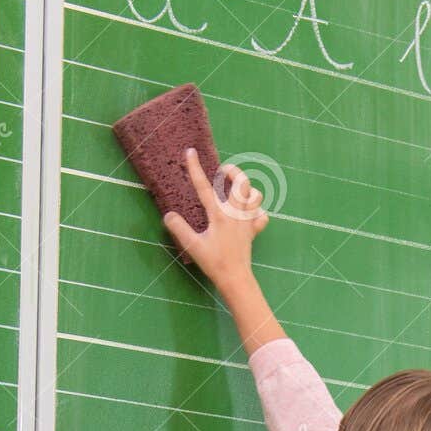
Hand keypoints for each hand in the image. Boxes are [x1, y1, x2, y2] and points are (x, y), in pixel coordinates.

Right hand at [164, 150, 267, 288]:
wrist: (236, 279)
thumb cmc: (214, 262)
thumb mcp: (192, 246)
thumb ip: (179, 228)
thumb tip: (168, 215)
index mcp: (218, 214)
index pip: (204, 187)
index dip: (195, 168)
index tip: (190, 152)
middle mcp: (235, 213)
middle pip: (242, 182)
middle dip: (233, 172)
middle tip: (223, 172)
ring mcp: (247, 221)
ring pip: (255, 196)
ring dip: (247, 189)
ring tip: (235, 192)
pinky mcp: (253, 232)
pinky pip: (261, 215)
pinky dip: (256, 212)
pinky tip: (248, 215)